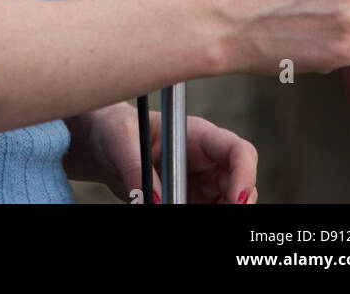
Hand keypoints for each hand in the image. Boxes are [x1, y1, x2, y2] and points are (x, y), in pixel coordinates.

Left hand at [63, 102, 258, 203]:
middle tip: (208, 216)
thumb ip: (136, 168)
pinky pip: (206, 214)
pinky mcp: (190, 202)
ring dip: (215, 214)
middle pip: (239, 186)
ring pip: (227, 205)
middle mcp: (207, 162)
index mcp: (199, 136)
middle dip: (235, 205)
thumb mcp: (120, 141)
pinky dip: (201, 220)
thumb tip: (154, 201)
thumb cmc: (114, 129)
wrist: (104, 146)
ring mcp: (201, 185)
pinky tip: (170, 208)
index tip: (237, 200)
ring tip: (176, 206)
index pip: (238, 151)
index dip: (245, 175)